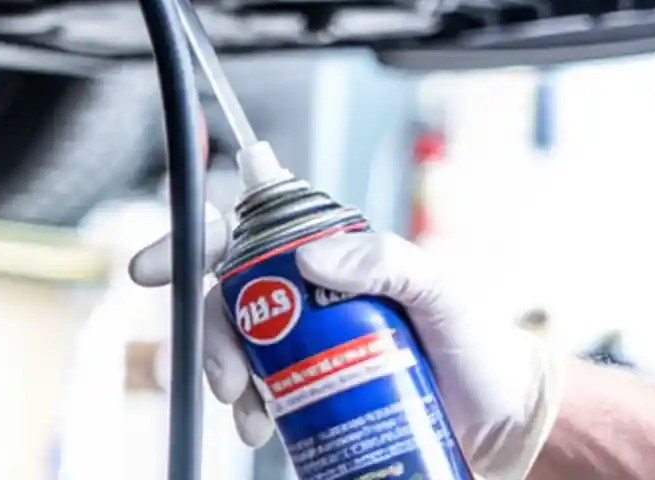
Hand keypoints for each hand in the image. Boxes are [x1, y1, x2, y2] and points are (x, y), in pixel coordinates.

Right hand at [129, 218, 565, 479]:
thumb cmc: (478, 344)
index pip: (252, 225)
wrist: (500, 423)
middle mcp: (307, 293)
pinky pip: (256, 394)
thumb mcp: (441, 290)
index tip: (154, 267)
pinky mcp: (307, 390)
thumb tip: (311, 256)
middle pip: (225, 293)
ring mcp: (302, 343)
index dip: (195, 235)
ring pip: (232, 345)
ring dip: (221, 375)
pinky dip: (244, 412)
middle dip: (206, 331)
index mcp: (333, 253)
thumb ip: (385, 260)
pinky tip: (259, 429)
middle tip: (222, 375)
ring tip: (247, 412)